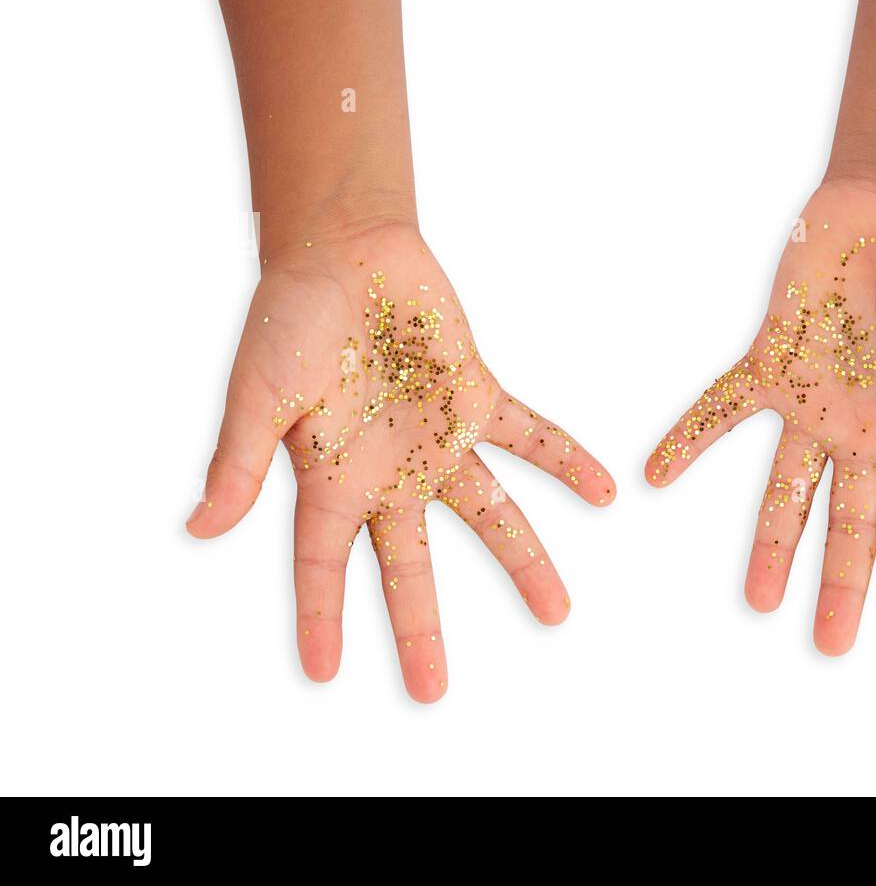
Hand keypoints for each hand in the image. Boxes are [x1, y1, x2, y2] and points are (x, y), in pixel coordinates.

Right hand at [187, 222, 614, 701]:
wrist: (344, 252)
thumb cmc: (290, 318)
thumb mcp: (257, 393)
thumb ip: (241, 461)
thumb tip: (202, 528)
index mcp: (329, 477)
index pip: (321, 565)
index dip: (321, 618)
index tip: (324, 673)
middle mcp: (389, 471)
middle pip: (408, 564)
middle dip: (420, 626)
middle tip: (432, 692)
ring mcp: (437, 440)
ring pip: (489, 514)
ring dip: (524, 560)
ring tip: (558, 613)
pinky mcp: (476, 397)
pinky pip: (530, 437)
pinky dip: (567, 461)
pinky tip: (603, 494)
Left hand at [644, 181, 875, 652]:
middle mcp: (866, 429)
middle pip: (854, 523)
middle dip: (844, 582)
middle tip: (830, 643)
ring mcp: (816, 401)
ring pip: (788, 486)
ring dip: (772, 541)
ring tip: (757, 600)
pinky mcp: (771, 362)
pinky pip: (723, 408)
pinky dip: (691, 438)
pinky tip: (658, 475)